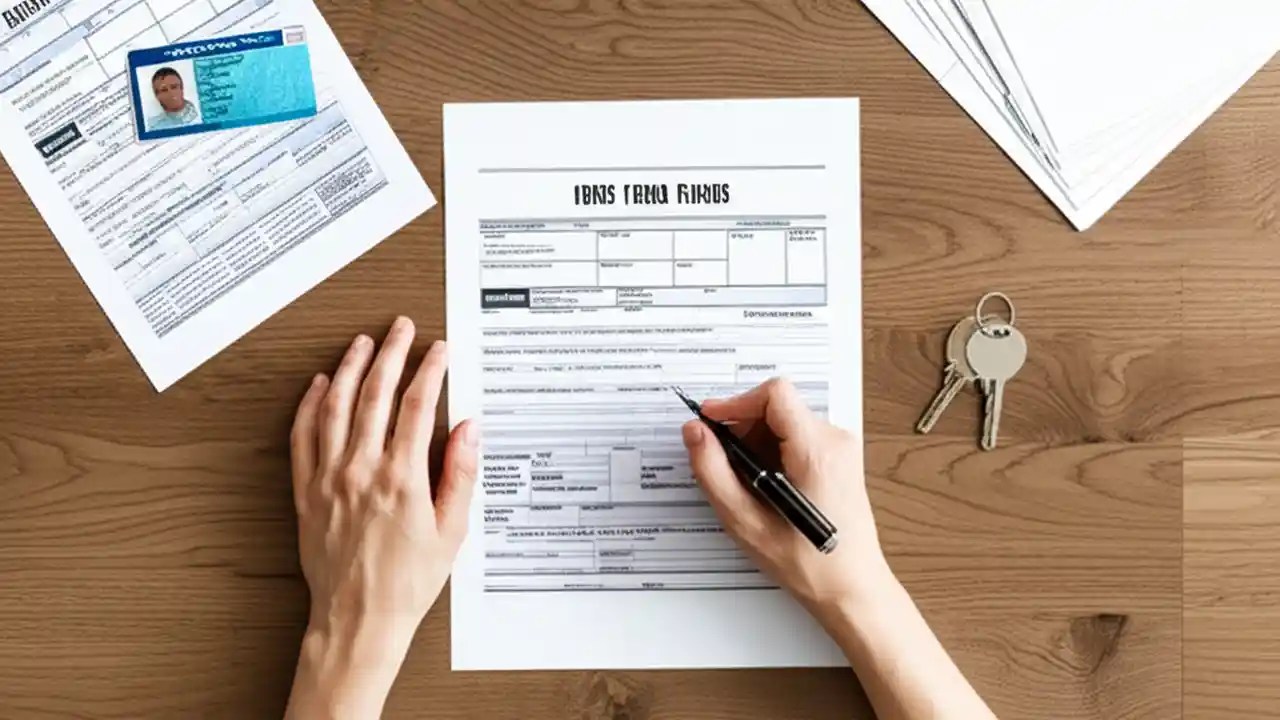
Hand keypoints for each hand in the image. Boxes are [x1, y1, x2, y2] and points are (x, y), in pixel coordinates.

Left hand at [286, 317, 477, 718]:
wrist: (359, 619)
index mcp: (402, 478)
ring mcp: (330, 479)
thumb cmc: (408, 582)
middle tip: (400, 328)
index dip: (429, 371)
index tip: (438, 350)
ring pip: (336, 408)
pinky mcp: (307, 493)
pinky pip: (303, 438)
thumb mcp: (452, 532)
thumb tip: (467, 429)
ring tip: (362, 343)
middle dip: (390, 354)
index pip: (416, 406)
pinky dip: (310, 406)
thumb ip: (461, 475)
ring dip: (350, 369)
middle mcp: (362, 471)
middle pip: (375, 395)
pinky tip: (319, 386)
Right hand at [681, 378, 890, 620]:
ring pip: (784, 421)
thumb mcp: (746, 522)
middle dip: (742, 428)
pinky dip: (773, 452)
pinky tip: (767, 487)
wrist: (852, 587)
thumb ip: (713, 471)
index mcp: (815, 452)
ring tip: (749, 485)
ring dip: (756, 443)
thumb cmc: (810, 564)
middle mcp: (834, 442)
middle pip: (776, 406)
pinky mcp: (838, 458)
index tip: (711, 422)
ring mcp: (840, 449)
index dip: (735, 403)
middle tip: (725, 465)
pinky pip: (796, 437)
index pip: (774, 394)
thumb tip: (695, 434)